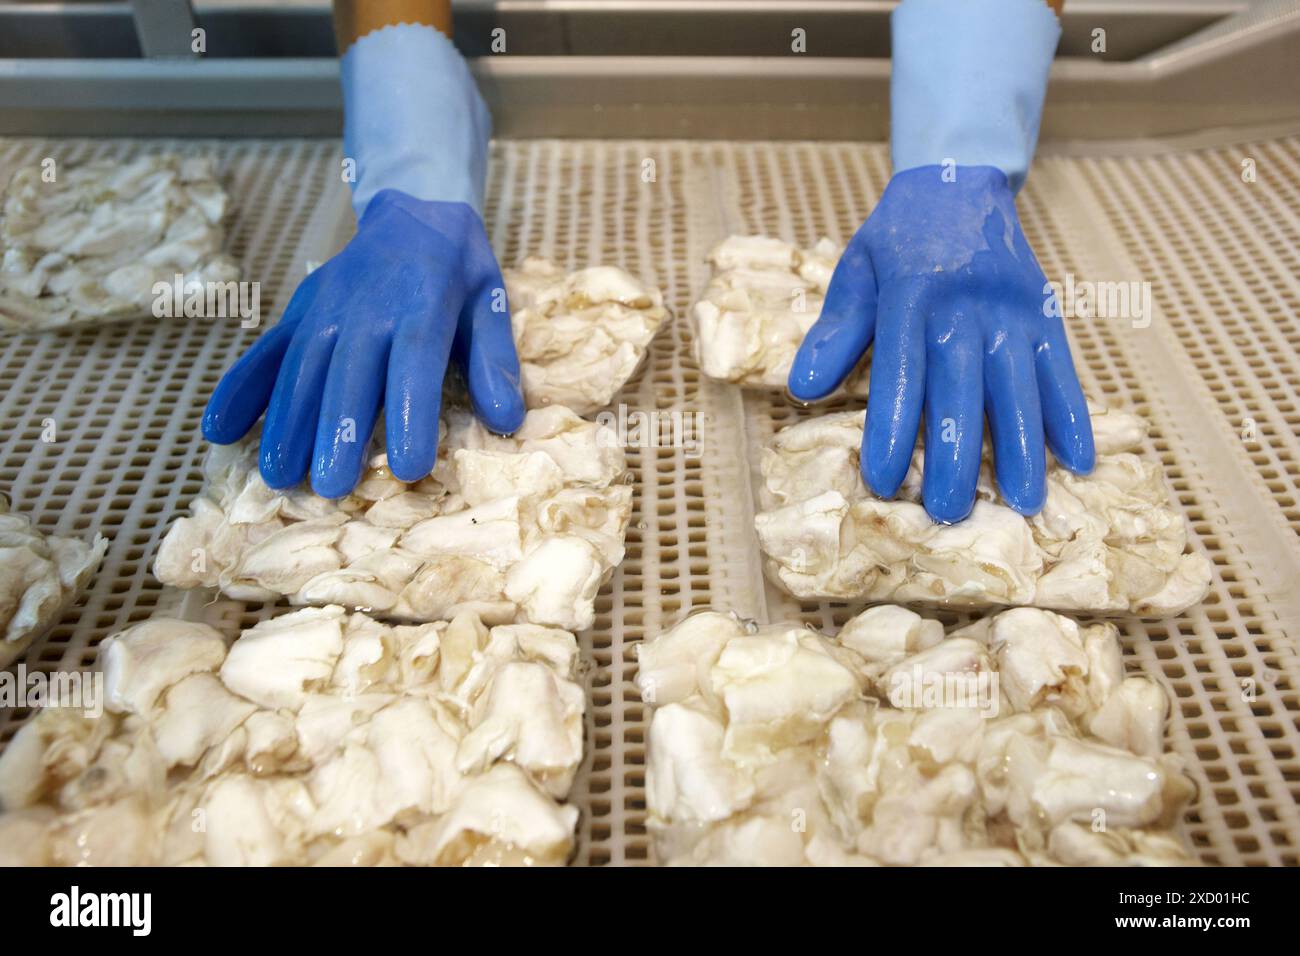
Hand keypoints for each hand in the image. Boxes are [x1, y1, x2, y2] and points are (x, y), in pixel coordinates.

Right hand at [201, 188, 524, 497]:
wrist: (413, 208)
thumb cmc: (459, 270)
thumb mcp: (492, 301)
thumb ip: (496, 359)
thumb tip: (507, 418)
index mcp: (423, 302)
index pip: (414, 361)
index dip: (410, 413)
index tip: (408, 467)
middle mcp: (367, 305)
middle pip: (348, 373)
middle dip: (337, 431)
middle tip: (329, 488)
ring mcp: (325, 308)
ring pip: (301, 368)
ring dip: (286, 422)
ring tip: (279, 476)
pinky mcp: (298, 311)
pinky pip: (266, 351)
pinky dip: (240, 388)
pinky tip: (218, 430)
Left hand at [788, 165, 1093, 522]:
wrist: (959, 182)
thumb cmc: (896, 240)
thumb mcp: (855, 271)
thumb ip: (835, 331)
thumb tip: (803, 389)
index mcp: (912, 295)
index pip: (901, 372)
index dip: (894, 428)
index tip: (884, 480)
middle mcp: (967, 306)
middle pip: (963, 390)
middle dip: (957, 455)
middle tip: (949, 513)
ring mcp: (1012, 311)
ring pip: (1019, 386)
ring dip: (1022, 447)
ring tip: (1022, 504)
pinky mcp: (1045, 314)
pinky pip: (1061, 370)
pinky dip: (1071, 414)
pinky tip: (1078, 460)